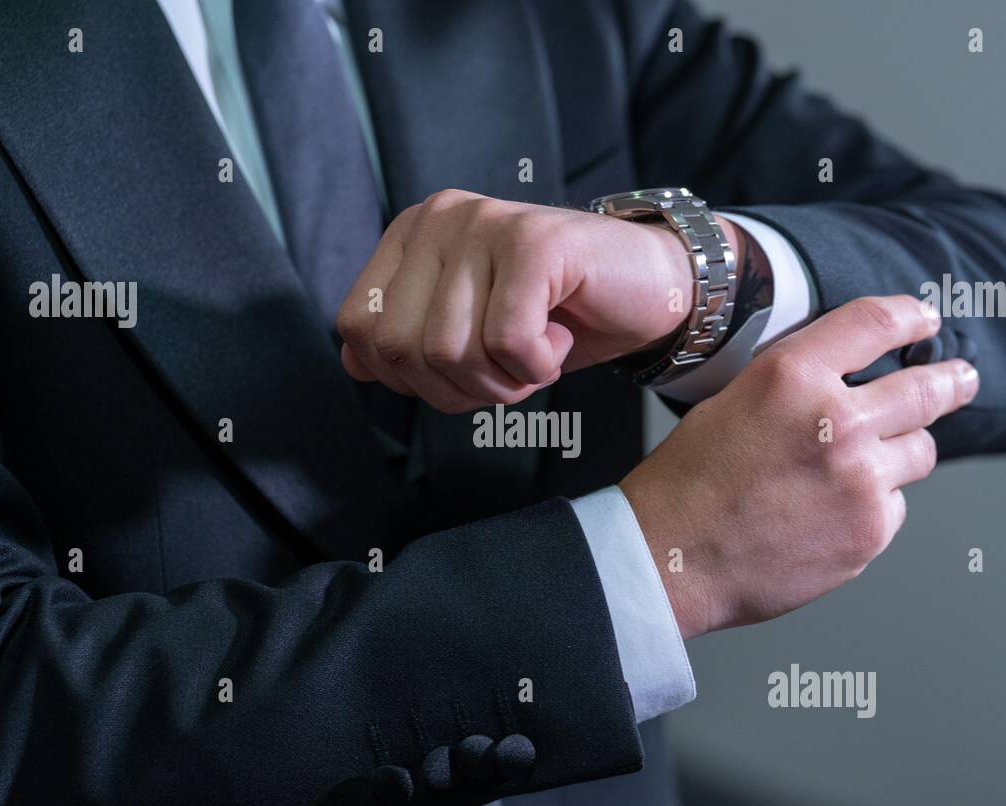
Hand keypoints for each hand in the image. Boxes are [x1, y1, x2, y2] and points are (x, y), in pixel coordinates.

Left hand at [335, 189, 740, 412]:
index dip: (405, 377)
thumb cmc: (558, 316)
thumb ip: (407, 340)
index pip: (357, 328)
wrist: (650, 288)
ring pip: (452, 351)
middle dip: (456, 388)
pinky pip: (508, 342)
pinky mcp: (534, 242)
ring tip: (535, 355)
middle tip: (506, 371)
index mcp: (412, 235)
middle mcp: (440, 218)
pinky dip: (537, 367)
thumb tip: (356, 364)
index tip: (462, 371)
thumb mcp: (469, 331)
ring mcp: (487, 223)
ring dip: (502, 382)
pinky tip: (559, 341)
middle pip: (401, 348)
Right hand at [619, 295, 978, 638]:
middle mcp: (836, 422)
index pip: (876, 323)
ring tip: (863, 467)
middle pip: (925, 389)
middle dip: (950, 381)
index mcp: (792, 376)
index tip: (925, 318)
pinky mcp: (869, 532)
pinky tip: (829, 516)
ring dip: (902, 452)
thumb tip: (850, 382)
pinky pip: (895, 508)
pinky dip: (874, 508)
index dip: (911, 315)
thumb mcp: (730, 402)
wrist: (672, 559)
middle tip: (961, 379)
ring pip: (920, 453)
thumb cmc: (688, 484)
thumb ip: (797, 386)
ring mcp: (860, 481)